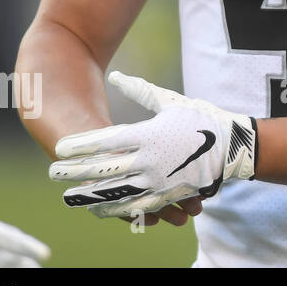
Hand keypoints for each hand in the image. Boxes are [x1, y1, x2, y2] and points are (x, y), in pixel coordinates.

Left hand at [49, 71, 256, 219]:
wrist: (232, 146)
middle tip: (53, 172)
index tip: (61, 148)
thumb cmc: (200, 119)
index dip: (80, 146)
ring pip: (113, 193)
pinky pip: (132, 207)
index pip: (105, 141)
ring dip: (87, 196)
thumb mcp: (170, 101)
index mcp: (149, 134)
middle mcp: (149, 160)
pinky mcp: (164, 197)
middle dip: (74, 172)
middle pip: (103, 169)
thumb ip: (141, 90)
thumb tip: (117, 76)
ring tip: (68, 196)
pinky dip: (112, 209)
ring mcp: (156, 181)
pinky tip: (97, 209)